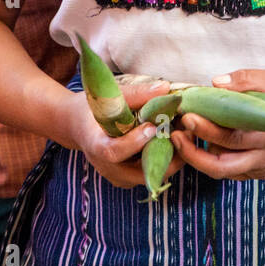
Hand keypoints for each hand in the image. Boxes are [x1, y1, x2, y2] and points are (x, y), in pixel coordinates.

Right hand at [64, 77, 179, 189]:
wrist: (78, 125)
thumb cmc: (93, 108)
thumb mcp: (109, 97)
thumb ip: (136, 94)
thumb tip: (165, 88)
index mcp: (95, 146)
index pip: (113, 152)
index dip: (134, 142)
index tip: (151, 127)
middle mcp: (107, 167)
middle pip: (139, 172)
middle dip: (165, 153)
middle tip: (185, 131)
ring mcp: (119, 176)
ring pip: (151, 175)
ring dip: (171, 156)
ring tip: (186, 132)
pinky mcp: (130, 178)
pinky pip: (152, 173)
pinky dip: (167, 158)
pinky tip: (179, 138)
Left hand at [171, 69, 264, 181]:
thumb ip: (244, 80)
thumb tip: (215, 83)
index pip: (233, 139)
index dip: (207, 130)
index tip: (187, 116)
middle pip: (223, 166)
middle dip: (194, 155)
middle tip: (176, 136)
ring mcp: (263, 167)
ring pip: (223, 171)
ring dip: (200, 157)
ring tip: (184, 136)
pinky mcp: (260, 171)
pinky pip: (230, 170)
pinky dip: (213, 158)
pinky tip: (202, 142)